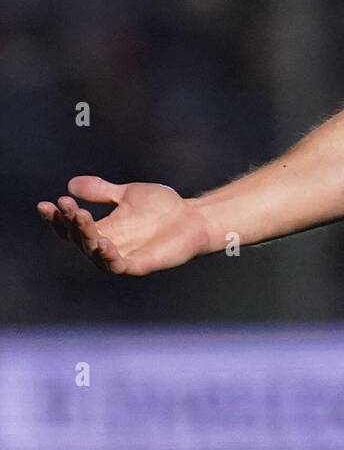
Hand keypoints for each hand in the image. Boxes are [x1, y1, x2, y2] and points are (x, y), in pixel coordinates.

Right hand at [37, 177, 211, 275]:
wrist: (193, 218)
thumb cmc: (162, 208)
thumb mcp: (128, 194)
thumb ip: (102, 191)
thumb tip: (71, 183)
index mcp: (102, 229)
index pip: (71, 227)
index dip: (57, 218)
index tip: (45, 204)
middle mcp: (107, 245)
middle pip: (79, 238)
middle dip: (71, 222)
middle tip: (69, 206)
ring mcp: (122, 256)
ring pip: (94, 252)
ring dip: (86, 237)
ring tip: (81, 218)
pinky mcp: (139, 266)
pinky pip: (118, 266)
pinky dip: (108, 257)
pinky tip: (102, 243)